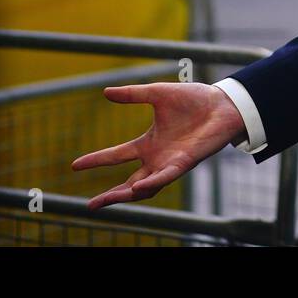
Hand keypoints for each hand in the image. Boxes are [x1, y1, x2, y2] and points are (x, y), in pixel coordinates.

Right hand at [71, 82, 246, 209]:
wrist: (223, 102)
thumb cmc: (194, 99)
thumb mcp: (158, 94)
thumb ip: (133, 94)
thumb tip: (105, 91)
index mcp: (149, 143)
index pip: (117, 155)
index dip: (97, 160)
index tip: (74, 165)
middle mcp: (158, 157)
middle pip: (129, 183)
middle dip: (111, 195)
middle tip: (90, 205)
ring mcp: (171, 162)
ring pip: (146, 187)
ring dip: (128, 194)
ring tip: (109, 200)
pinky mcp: (185, 162)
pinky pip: (166, 177)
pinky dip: (153, 183)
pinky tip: (139, 187)